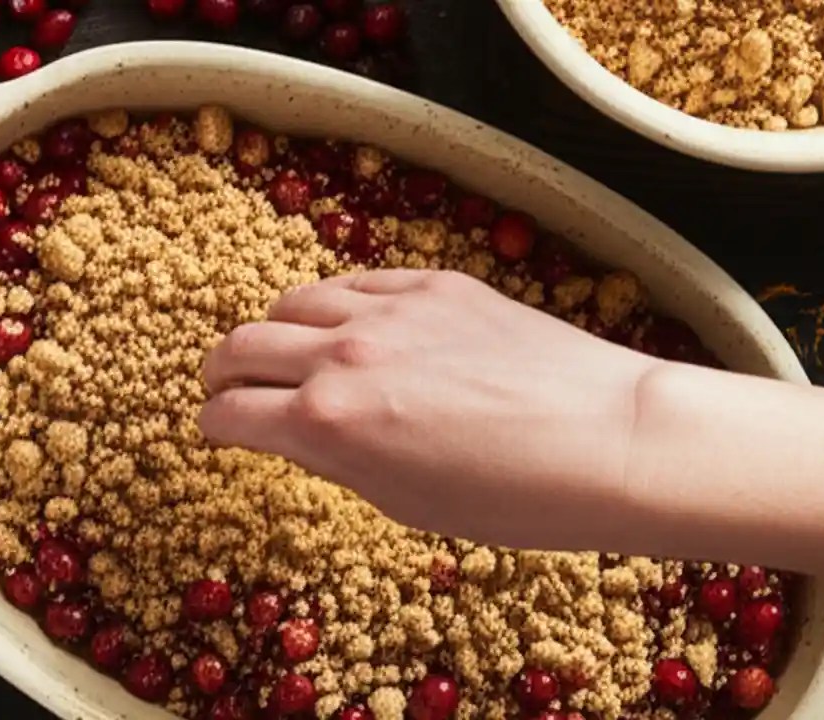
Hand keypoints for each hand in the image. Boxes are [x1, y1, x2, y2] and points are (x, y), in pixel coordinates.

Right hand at [199, 269, 660, 549]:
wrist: (609, 439)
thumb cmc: (514, 498)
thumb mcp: (405, 502)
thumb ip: (339, 459)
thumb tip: (305, 433)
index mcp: (327, 424)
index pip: (232, 412)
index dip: (215, 424)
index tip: (217, 427)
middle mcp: (343, 356)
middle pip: (242, 345)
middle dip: (223, 372)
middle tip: (226, 386)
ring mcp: (388, 310)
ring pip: (292, 302)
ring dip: (275, 331)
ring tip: (286, 350)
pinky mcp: (432, 283)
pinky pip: (356, 281)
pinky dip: (336, 304)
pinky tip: (350, 323)